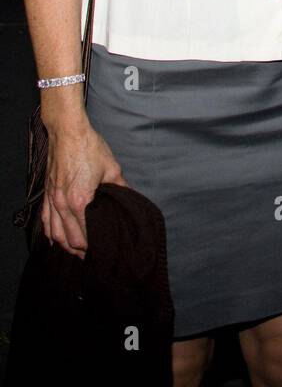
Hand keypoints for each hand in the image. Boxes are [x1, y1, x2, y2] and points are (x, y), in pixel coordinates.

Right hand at [42, 121, 129, 257]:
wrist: (67, 131)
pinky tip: (55, 239)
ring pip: (54, 233)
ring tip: (76, 251)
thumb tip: (131, 199)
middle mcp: (62, 204)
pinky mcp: (47, 193)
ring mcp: (52, 199)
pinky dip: (50, 233)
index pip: (84, 234)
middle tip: (93, 255)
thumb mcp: (111, 168)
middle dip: (81, 250)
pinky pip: (45, 220)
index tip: (104, 250)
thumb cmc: (89, 147)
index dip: (94, 246)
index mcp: (79, 200)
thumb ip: (121, 188)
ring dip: (65, 245)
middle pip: (69, 238)